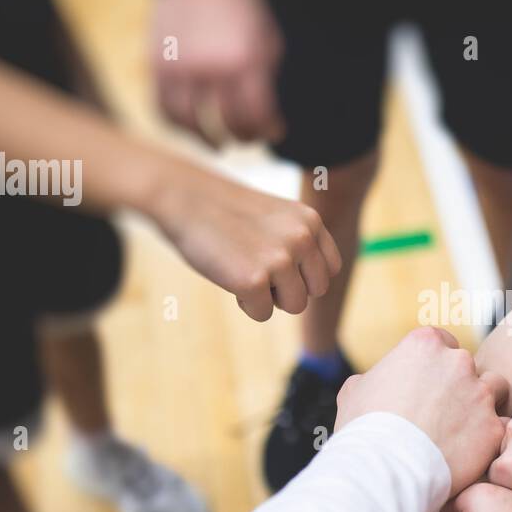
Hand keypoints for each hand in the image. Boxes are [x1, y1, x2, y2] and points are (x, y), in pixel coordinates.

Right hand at [149, 164, 340, 319]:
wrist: (182, 198)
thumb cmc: (223, 211)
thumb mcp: (274, 217)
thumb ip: (297, 243)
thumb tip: (310, 286)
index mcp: (311, 221)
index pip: (330, 268)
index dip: (304, 275)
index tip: (279, 266)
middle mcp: (302, 238)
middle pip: (316, 291)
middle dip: (289, 289)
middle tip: (258, 270)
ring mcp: (281, 259)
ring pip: (295, 306)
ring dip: (270, 298)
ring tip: (244, 271)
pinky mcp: (255, 280)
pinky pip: (263, 313)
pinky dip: (245, 303)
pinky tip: (228, 276)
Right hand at [151, 0, 282, 145]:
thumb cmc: (239, 11)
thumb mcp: (266, 39)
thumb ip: (267, 81)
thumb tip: (270, 125)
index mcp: (245, 60)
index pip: (257, 114)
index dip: (266, 130)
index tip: (272, 132)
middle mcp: (212, 66)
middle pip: (227, 122)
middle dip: (241, 136)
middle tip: (245, 139)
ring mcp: (181, 67)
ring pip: (190, 122)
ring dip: (205, 140)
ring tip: (216, 144)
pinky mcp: (158, 66)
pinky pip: (162, 109)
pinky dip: (177, 126)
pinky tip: (189, 129)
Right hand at [336, 328, 507, 494]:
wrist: (384, 471)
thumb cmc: (363, 431)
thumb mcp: (354, 391)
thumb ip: (375, 377)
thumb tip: (377, 382)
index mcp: (425, 344)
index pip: (442, 342)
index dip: (435, 366)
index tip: (427, 387)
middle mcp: (459, 362)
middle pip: (469, 366)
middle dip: (459, 385)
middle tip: (442, 413)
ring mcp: (480, 394)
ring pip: (495, 389)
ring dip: (483, 404)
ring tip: (464, 430)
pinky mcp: (494, 429)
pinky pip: (500, 428)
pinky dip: (488, 439)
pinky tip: (471, 454)